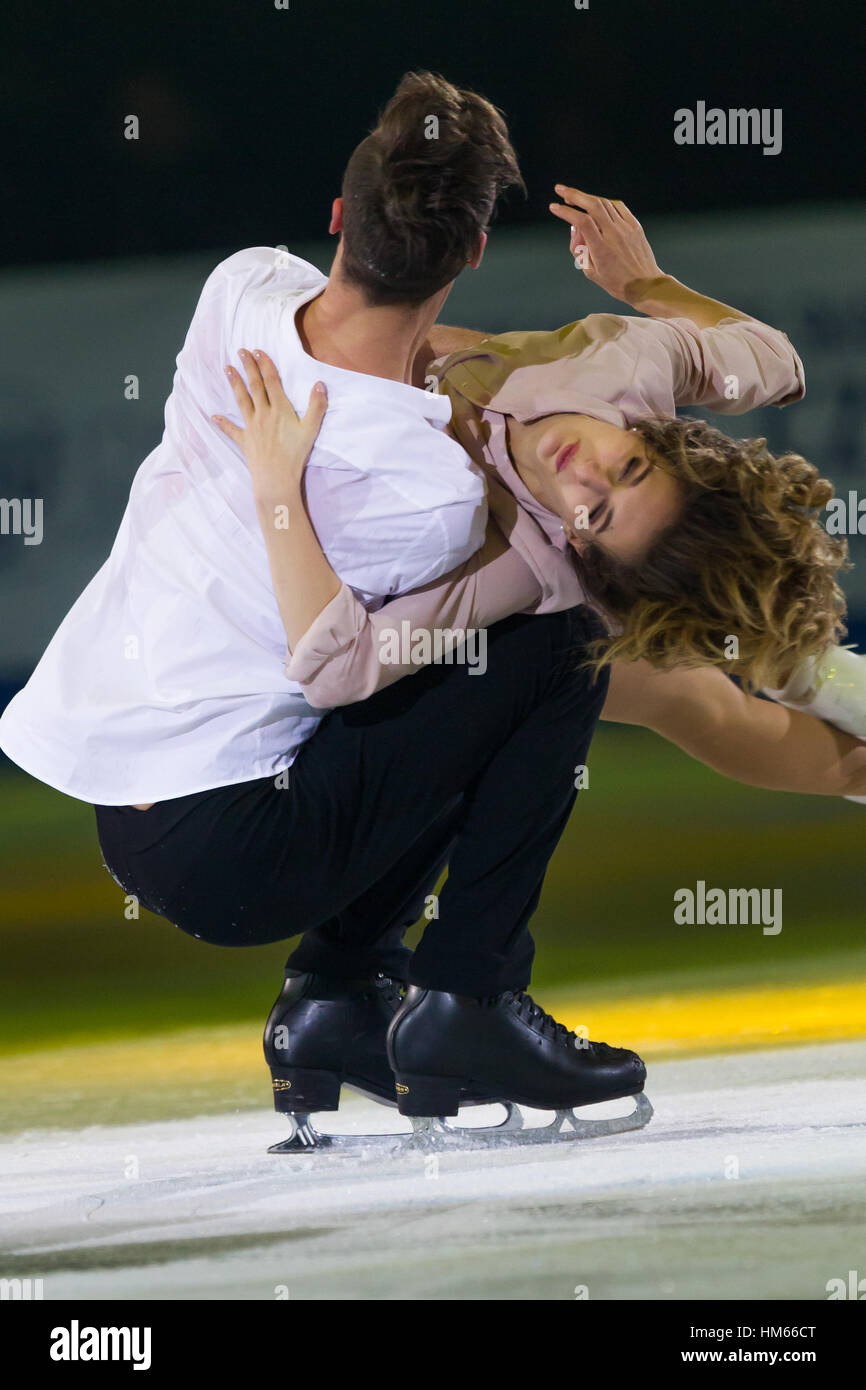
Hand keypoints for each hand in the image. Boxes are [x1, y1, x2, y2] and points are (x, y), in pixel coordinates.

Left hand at [213, 349, 326, 502]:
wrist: (276, 479)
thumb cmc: (295, 455)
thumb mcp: (311, 430)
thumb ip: (316, 406)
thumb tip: (320, 384)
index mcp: (280, 410)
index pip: (271, 382)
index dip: (265, 365)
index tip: (258, 351)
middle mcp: (263, 414)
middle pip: (255, 386)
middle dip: (248, 367)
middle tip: (241, 352)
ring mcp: (251, 427)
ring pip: (242, 401)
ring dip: (235, 384)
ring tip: (227, 369)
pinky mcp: (244, 440)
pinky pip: (231, 430)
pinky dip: (223, 423)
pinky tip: (214, 416)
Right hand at [549, 185, 663, 304]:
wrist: (645, 284)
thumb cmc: (616, 282)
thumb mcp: (590, 272)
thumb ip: (579, 249)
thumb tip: (573, 227)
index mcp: (601, 249)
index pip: (581, 222)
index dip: (566, 212)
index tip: (553, 207)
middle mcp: (614, 235)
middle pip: (593, 205)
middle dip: (574, 194)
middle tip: (560, 190)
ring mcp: (626, 228)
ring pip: (604, 203)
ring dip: (587, 197)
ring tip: (575, 197)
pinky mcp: (634, 225)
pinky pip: (617, 206)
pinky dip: (604, 201)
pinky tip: (596, 203)